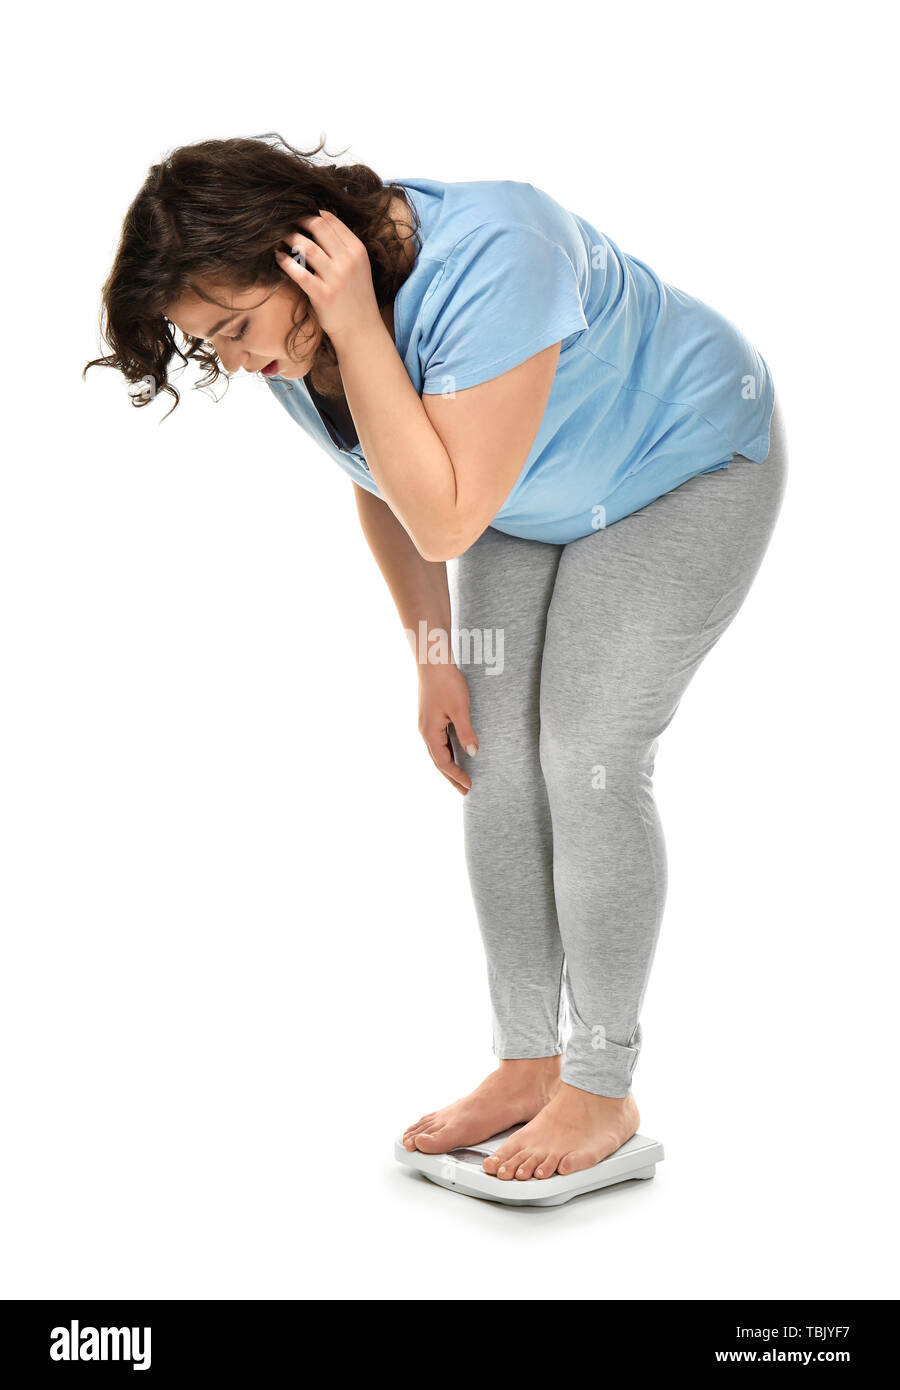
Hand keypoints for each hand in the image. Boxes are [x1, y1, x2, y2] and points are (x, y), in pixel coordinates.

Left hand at [274, 210, 381, 345]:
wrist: (361, 329)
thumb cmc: (355, 296)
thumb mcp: (358, 266)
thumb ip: (343, 245)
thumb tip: (321, 218)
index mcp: (357, 250)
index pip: (330, 220)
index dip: (311, 214)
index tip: (298, 215)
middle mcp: (348, 261)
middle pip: (318, 227)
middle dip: (298, 221)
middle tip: (285, 223)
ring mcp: (336, 278)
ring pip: (307, 246)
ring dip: (289, 238)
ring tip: (278, 238)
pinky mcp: (323, 295)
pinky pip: (299, 273)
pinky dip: (285, 262)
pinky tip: (278, 257)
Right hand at [417, 663, 478, 795]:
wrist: (432, 660)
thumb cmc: (446, 682)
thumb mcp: (460, 708)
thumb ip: (466, 731)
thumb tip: (473, 753)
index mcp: (430, 732)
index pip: (443, 762)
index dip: (456, 775)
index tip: (470, 786)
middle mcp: (425, 731)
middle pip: (438, 761)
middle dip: (451, 777)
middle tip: (465, 791)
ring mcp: (426, 723)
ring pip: (437, 751)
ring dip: (449, 765)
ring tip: (460, 777)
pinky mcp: (430, 716)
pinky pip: (438, 741)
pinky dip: (447, 752)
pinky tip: (455, 753)